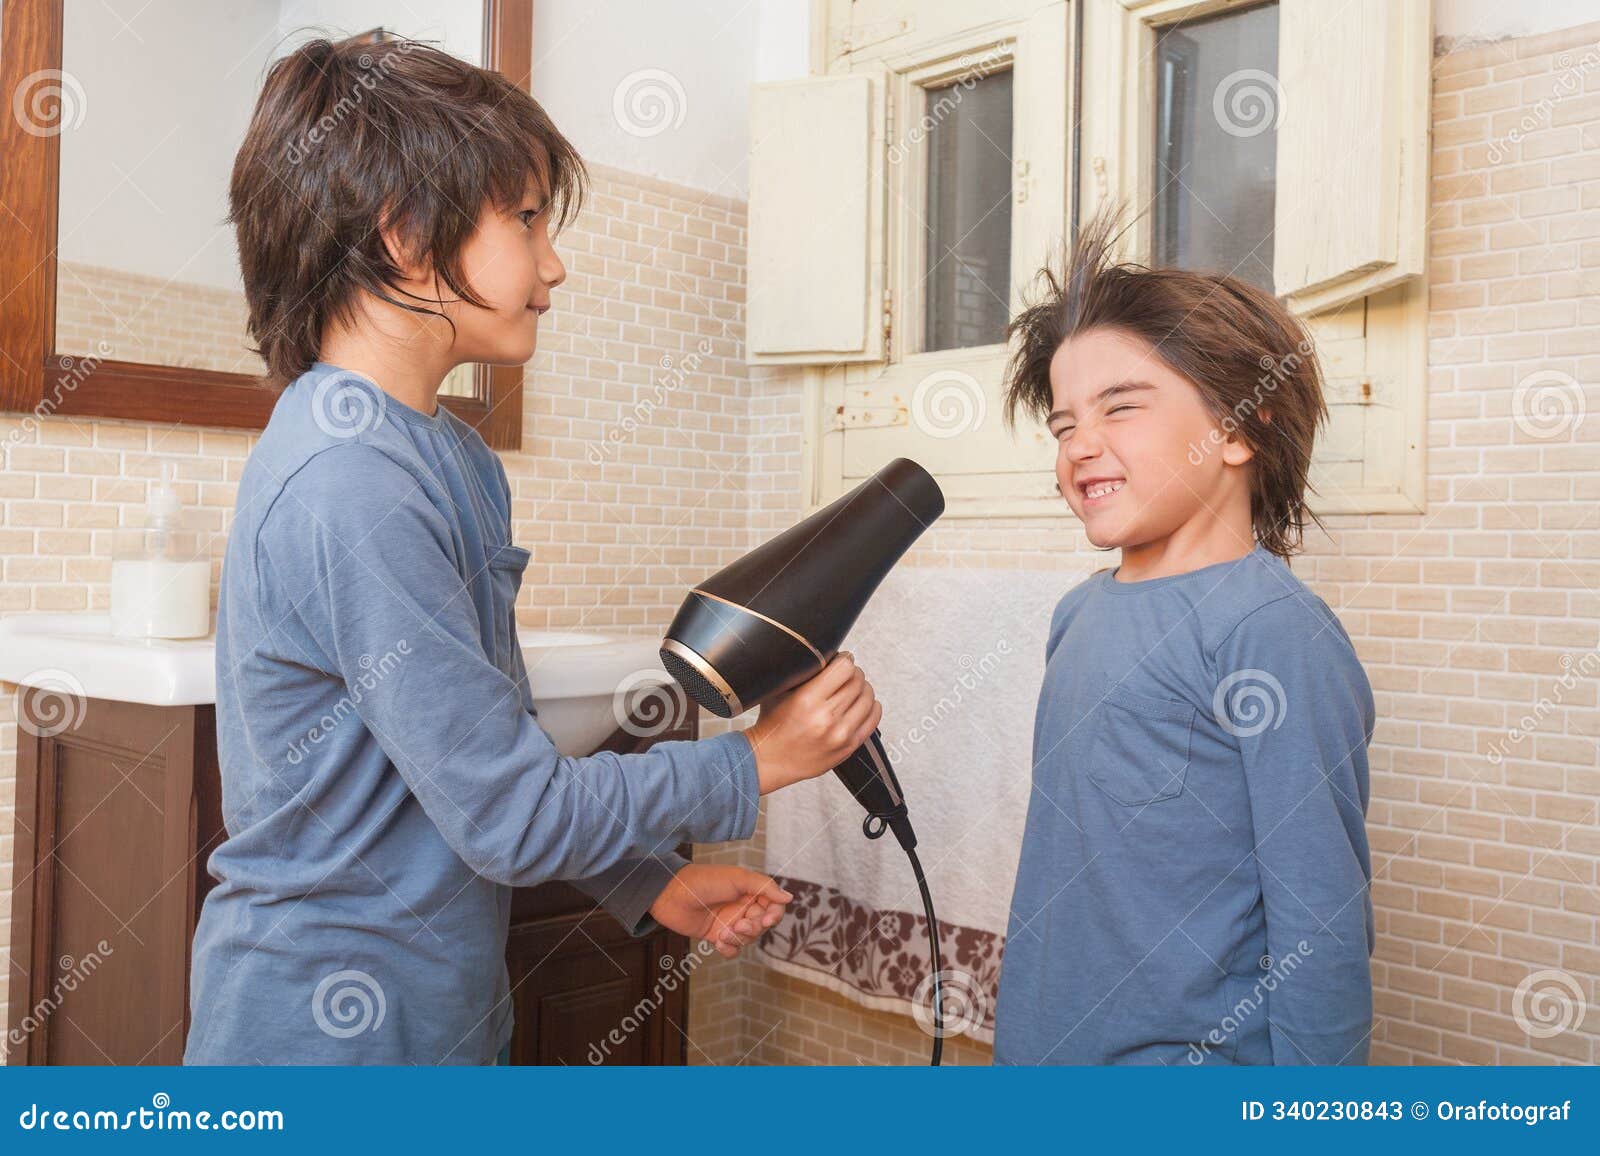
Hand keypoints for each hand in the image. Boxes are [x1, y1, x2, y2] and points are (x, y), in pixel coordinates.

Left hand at [647, 864, 791, 958]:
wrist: (671, 894)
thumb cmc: (705, 881)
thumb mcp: (738, 878)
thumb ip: (765, 887)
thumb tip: (789, 898)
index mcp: (750, 891)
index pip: (773, 906)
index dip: (774, 915)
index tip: (767, 920)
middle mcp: (742, 907)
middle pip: (763, 925)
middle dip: (754, 928)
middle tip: (739, 924)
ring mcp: (730, 922)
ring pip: (749, 939)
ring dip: (740, 939)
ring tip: (724, 933)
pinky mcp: (717, 936)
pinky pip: (733, 950)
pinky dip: (729, 949)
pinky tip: (718, 942)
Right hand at [743, 651, 881, 793]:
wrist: (771, 760)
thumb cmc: (772, 725)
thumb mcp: (778, 691)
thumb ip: (802, 672)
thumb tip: (827, 654)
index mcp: (808, 700)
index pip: (844, 668)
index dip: (844, 659)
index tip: (840, 661)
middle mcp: (826, 717)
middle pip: (858, 681)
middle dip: (853, 673)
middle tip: (844, 675)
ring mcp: (840, 734)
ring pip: (869, 697)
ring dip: (863, 688)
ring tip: (852, 689)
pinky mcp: (849, 746)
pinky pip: (874, 718)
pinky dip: (871, 706)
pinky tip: (860, 704)